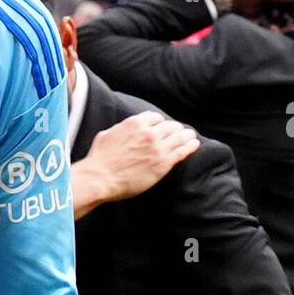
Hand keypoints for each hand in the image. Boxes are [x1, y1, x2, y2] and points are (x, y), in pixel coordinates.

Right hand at [73, 111, 198, 218]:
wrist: (101, 177)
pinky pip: (182, 151)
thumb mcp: (107, 134)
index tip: (161, 126)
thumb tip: (125, 129)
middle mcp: (149, 133)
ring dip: (186, 135)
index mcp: (135, 124)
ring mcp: (158, 148)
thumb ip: (121, 129)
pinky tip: (194, 145)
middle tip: (180, 131)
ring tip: (191, 136)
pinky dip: (190, 147)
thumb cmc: (99, 158)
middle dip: (175, 128)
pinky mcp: (163, 164)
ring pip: (179, 137)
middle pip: (170, 126)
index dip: (160, 122)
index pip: (155, 117)